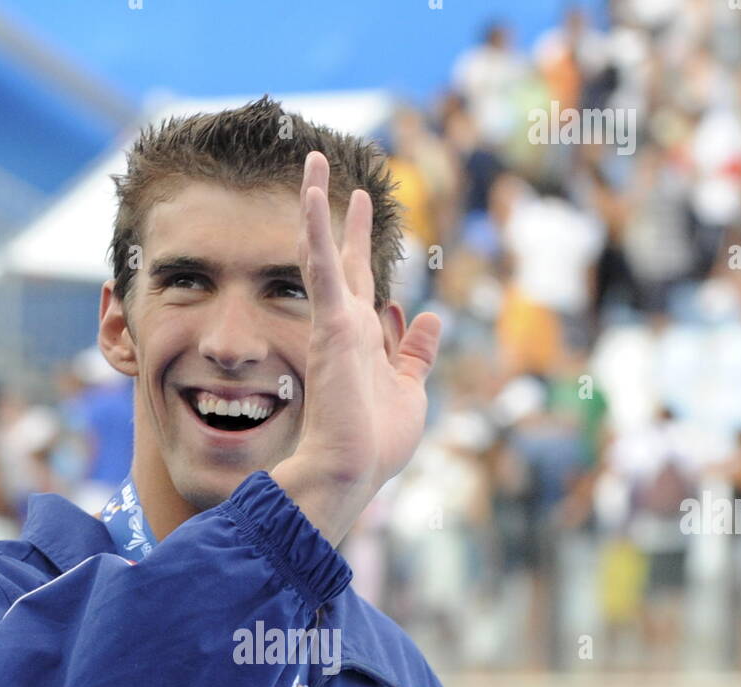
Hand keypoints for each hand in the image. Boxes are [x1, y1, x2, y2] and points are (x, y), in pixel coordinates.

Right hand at [272, 152, 441, 539]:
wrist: (351, 469)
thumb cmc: (377, 443)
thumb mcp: (412, 390)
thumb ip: (417, 353)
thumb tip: (430, 317)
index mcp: (365, 346)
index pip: (368, 295)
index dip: (372, 269)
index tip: (373, 246)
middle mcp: (346, 329)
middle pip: (347, 263)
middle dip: (348, 225)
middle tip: (352, 189)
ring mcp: (335, 323)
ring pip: (324, 253)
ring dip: (317, 206)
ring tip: (314, 162)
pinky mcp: (329, 323)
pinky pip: (321, 267)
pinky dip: (313, 227)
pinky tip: (310, 189)